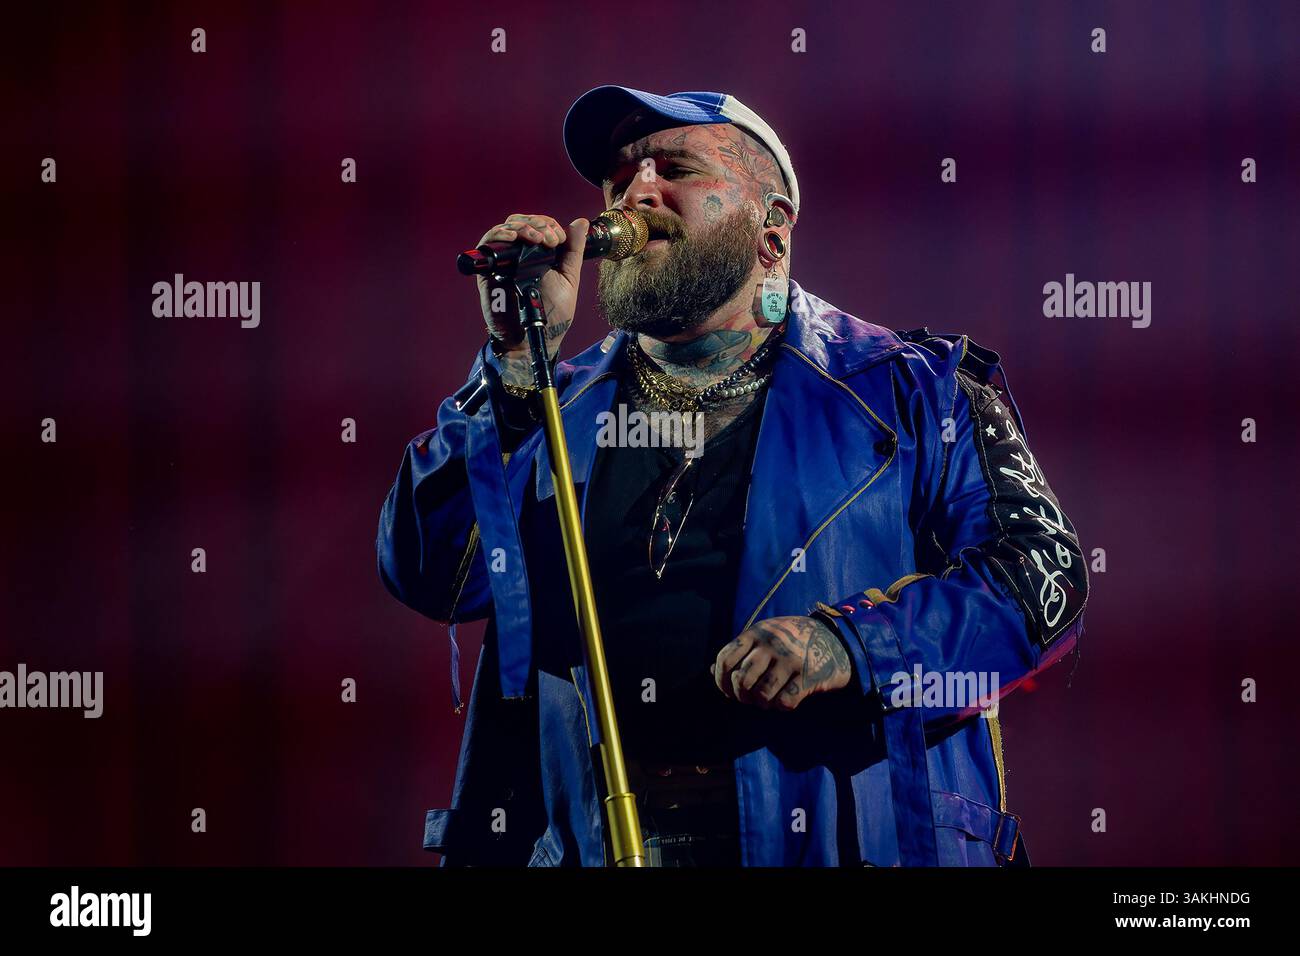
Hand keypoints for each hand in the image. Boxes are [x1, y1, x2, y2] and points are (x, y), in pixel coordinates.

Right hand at [475, 214, 587, 384]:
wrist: (535, 337)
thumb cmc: (553, 313)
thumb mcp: (568, 277)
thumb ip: (573, 250)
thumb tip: (580, 223)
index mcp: (539, 254)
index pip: (538, 225)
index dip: (548, 224)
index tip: (558, 239)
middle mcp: (519, 254)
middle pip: (520, 221)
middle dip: (537, 224)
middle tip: (549, 239)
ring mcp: (503, 261)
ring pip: (505, 229)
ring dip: (521, 227)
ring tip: (535, 238)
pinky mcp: (488, 271)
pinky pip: (487, 245)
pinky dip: (499, 236)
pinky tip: (513, 238)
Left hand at [711, 616, 852, 710]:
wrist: (836, 638)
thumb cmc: (793, 639)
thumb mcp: (765, 635)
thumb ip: (741, 650)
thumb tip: (713, 670)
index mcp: (757, 632)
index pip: (725, 658)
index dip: (721, 680)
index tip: (727, 691)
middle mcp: (771, 644)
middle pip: (741, 680)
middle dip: (741, 696)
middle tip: (749, 699)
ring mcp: (790, 659)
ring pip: (761, 694)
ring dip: (761, 704)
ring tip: (767, 700)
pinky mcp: (808, 676)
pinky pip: (784, 702)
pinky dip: (781, 706)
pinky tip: (786, 700)